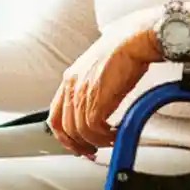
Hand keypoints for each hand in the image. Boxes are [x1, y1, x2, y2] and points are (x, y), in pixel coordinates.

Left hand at [49, 20, 159, 157]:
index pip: (55, 116)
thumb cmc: (123, 51)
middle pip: (65, 128)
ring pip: (80, 131)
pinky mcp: (96, 97)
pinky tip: (116, 133)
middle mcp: (71, 86)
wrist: (134, 39)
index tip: (77, 144)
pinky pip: (94, 128)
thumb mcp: (98, 71)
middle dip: (79, 144)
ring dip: (96, 141)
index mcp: (70, 79)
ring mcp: (82, 92)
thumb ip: (92, 89)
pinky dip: (105, 137)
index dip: (64, 136)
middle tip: (94, 150)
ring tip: (111, 140)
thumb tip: (99, 110)